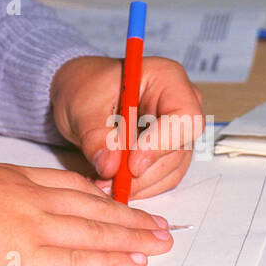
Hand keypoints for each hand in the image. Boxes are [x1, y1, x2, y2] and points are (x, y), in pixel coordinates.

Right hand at [0, 157, 172, 265]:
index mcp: (10, 178)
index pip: (66, 184)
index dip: (97, 195)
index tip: (117, 199)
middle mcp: (29, 198)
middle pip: (91, 206)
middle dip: (128, 216)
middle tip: (158, 224)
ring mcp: (32, 227)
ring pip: (95, 231)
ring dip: (132, 237)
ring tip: (159, 243)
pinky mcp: (27, 260)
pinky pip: (80, 262)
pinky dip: (110, 262)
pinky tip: (131, 263)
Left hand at [49, 54, 202, 198]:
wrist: (82, 93)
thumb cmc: (85, 87)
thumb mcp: (82, 106)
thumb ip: (96, 136)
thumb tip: (110, 167)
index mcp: (166, 79)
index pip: (184, 118)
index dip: (160, 144)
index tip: (131, 164)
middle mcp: (179, 104)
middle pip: (179, 149)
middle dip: (142, 171)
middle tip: (107, 181)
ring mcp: (177, 131)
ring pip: (170, 169)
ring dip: (137, 184)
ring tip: (101, 183)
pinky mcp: (168, 153)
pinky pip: (161, 178)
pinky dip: (137, 186)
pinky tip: (110, 183)